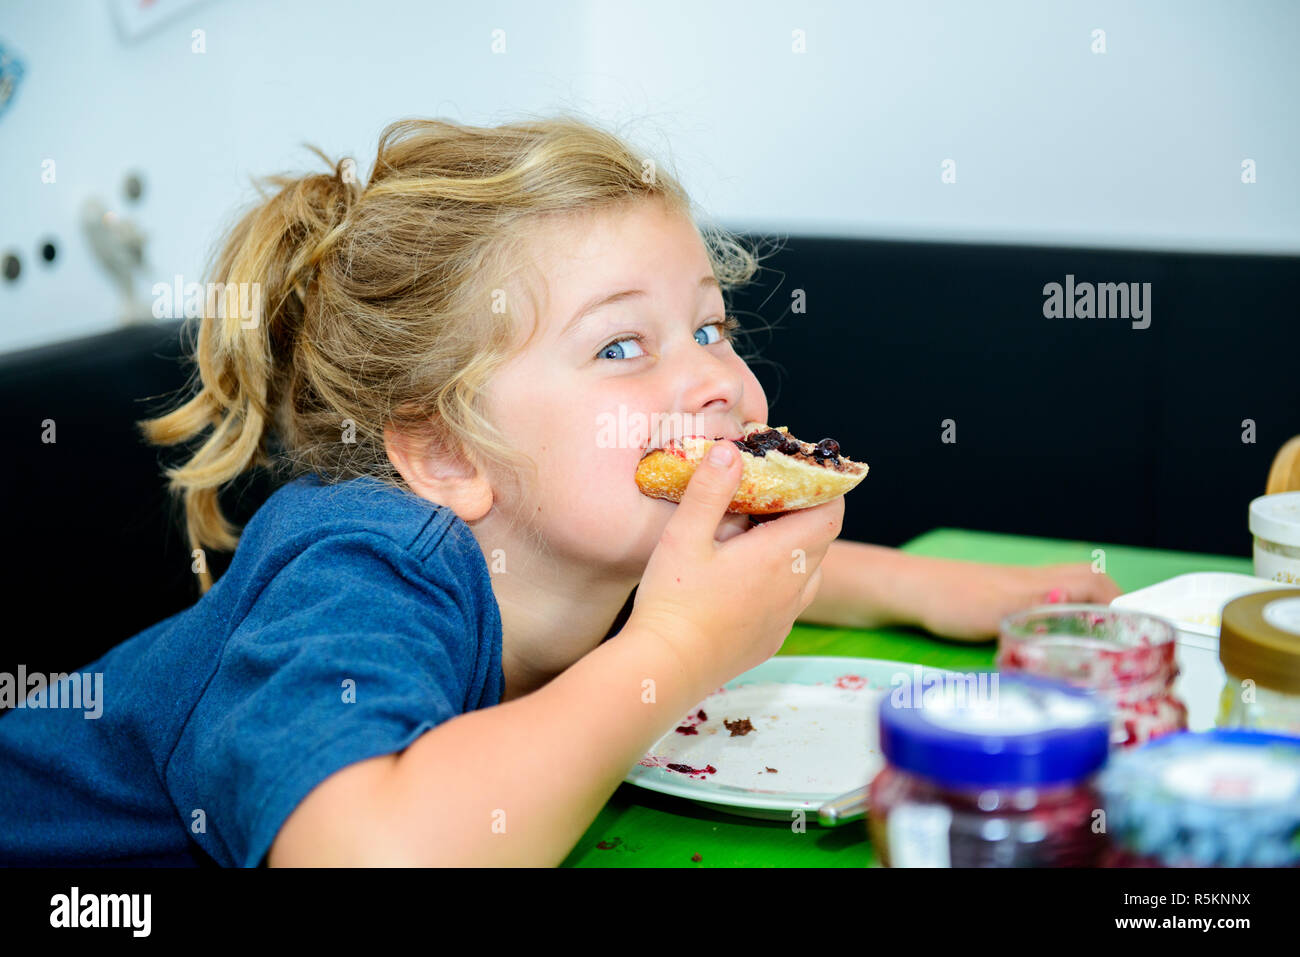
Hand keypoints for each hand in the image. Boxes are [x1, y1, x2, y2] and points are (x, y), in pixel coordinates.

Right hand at [630, 441, 844, 692]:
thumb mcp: (684, 536)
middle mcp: (794, 587)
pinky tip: (739, 578)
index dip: (823, 489)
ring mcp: (785, 617)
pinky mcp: (771, 638)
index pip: (831, 513)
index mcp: (780, 556)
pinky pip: (790, 600)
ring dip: (791, 548)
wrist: (667, 668)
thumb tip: (731, 452)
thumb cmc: (674, 602)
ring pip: (808, 571)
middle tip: (764, 496)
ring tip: (750, 538)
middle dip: (801, 513)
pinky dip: (779, 580)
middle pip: (820, 538)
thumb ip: (710, 490)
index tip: (797, 474)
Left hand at [908, 558, 1123, 641]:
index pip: (1100, 586)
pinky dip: (1058, 619)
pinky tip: (1052, 642)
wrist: (911, 592)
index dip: (1122, 608)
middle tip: (1120, 643)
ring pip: (1066, 594)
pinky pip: (1044, 605)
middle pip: (1088, 586)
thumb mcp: (1005, 609)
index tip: (1134, 635)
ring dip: (1084, 614)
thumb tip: (1087, 607)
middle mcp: (1037, 581)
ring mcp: (1019, 589)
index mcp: (1045, 581)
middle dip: (1110, 610)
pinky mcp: (1002, 601)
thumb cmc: (954, 599)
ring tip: (1094, 647)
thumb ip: (1044, 607)